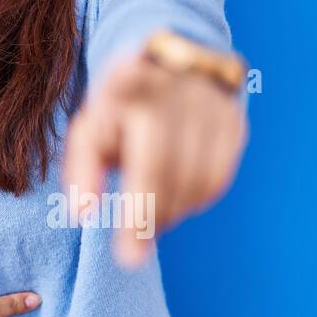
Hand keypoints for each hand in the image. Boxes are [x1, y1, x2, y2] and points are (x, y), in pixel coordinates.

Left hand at [62, 46, 248, 269]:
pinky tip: (173, 192)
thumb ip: (81, 170)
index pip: (147, 167)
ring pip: (202, 184)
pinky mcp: (235, 122)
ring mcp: (215, 108)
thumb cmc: (118, 103)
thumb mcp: (88, 126)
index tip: (129, 258)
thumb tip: (82, 214)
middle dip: (153, 219)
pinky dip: (195, 196)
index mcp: (138, 91)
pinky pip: (219, 178)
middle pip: (176, 179)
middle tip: (134, 244)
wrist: (166, 58)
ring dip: (174, 209)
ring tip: (149, 210)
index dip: (140, 215)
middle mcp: (183, 95)